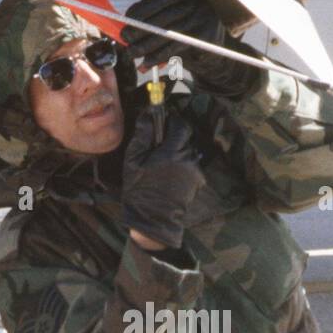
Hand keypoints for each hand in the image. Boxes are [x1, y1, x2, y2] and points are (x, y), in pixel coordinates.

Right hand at [120, 105, 208, 249]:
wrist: (153, 220)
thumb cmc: (140, 190)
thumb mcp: (134, 161)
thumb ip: (143, 135)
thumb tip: (149, 113)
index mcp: (173, 152)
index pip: (181, 125)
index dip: (171, 122)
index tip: (161, 126)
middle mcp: (188, 159)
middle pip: (186, 138)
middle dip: (174, 138)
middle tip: (159, 148)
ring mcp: (195, 171)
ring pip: (189, 150)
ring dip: (178, 151)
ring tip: (162, 164)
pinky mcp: (198, 181)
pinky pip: (191, 164)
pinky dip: (182, 164)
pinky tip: (169, 174)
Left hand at [121, 0, 259, 98]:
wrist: (216, 56)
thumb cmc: (187, 39)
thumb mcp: (172, 26)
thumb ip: (153, 24)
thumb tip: (126, 31)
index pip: (158, 0)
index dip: (140, 11)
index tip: (125, 23)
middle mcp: (195, 2)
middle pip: (161, 17)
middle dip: (139, 30)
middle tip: (125, 42)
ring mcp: (202, 18)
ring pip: (167, 33)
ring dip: (146, 46)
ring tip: (133, 55)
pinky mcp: (206, 36)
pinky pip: (176, 47)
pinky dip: (158, 56)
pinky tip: (147, 63)